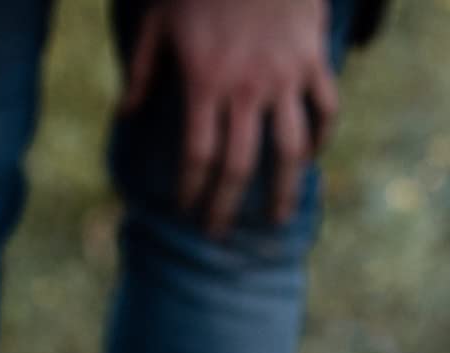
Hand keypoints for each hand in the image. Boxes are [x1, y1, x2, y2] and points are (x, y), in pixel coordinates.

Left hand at [121, 0, 338, 234]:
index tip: (186, 211)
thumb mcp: (158, 20)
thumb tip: (125, 115)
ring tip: (279, 219)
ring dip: (285, 191)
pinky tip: (310, 157)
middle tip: (220, 234)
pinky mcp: (313, 60)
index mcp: (205, 81)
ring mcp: (285, 77)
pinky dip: (320, 137)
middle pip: (239, 166)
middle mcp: (247, 88)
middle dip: (228, 207)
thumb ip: (140, 69)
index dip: (192, 189)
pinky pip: (324, 110)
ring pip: (289, 150)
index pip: (197, 155)